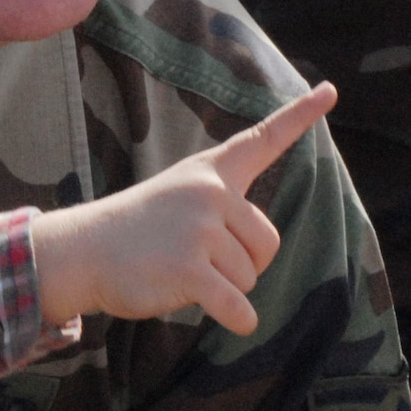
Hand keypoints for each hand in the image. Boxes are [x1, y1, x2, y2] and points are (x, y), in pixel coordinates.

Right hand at [30, 83, 335, 335]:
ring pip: (250, 278)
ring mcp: (199, 231)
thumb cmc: (133, 232)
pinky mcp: (190, 270)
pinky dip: (235, 320)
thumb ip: (221, 208)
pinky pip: (239, 308)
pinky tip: (212, 313)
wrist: (80, 252)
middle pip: (267, 243)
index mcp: (209, 173)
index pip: (262, 139)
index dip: (300, 115)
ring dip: (224, 288)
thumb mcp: (176, 198)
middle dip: (242, 263)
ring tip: (177, 270)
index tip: (330, 90)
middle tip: (193, 258)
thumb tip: (260, 250)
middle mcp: (209, 194)